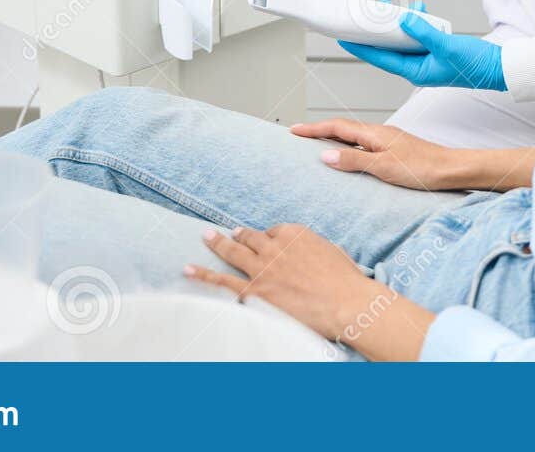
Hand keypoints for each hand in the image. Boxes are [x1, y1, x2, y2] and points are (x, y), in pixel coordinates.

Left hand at [185, 222, 375, 340]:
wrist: (345, 302)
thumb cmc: (346, 281)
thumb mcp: (333, 252)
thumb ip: (314, 249)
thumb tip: (310, 254)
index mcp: (295, 233)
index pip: (275, 231)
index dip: (270, 238)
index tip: (267, 242)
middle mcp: (274, 246)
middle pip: (251, 237)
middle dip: (238, 234)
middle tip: (226, 231)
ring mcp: (261, 268)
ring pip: (233, 251)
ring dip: (217, 242)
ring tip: (205, 236)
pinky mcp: (254, 291)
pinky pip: (222, 281)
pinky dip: (203, 274)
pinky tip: (188, 269)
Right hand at [291, 118, 469, 189]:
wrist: (451, 169)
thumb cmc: (423, 168)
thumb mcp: (383, 167)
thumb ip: (354, 160)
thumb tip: (325, 155)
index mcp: (374, 133)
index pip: (336, 127)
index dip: (313, 128)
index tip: (294, 130)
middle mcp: (380, 133)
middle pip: (342, 128)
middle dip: (319, 131)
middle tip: (299, 136)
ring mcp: (388, 140)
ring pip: (353, 136)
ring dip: (333, 139)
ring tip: (316, 146)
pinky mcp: (394, 149)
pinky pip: (364, 144)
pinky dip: (349, 147)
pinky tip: (349, 156)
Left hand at [340, 11, 504, 89]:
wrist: (499, 68)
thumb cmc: (475, 66)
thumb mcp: (447, 46)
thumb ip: (424, 32)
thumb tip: (403, 19)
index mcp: (416, 72)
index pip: (381, 58)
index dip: (362, 48)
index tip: (345, 39)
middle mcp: (419, 66)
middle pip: (389, 48)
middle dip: (377, 32)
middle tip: (363, 17)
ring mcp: (428, 59)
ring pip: (404, 39)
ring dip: (399, 24)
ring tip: (393, 9)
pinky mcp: (437, 50)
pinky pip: (419, 35)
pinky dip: (418, 23)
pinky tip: (419, 12)